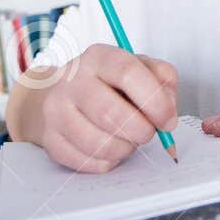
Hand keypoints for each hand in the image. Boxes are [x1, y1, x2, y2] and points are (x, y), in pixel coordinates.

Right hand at [35, 44, 177, 172]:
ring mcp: (56, 111)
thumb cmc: (107, 82)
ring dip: (125, 148)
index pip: (128, 73)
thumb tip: (168, 111)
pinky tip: (109, 147)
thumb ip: (161, 79)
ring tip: (128, 139)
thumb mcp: (138, 67)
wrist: (58, 93)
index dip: (155, 101)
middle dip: (140, 131)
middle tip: (148, 133)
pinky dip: (108, 161)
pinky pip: (88, 162)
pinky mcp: (50, 139)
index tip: (167, 119)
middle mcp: (72, 81)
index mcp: (98, 57)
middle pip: (110, 113)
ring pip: (99, 144)